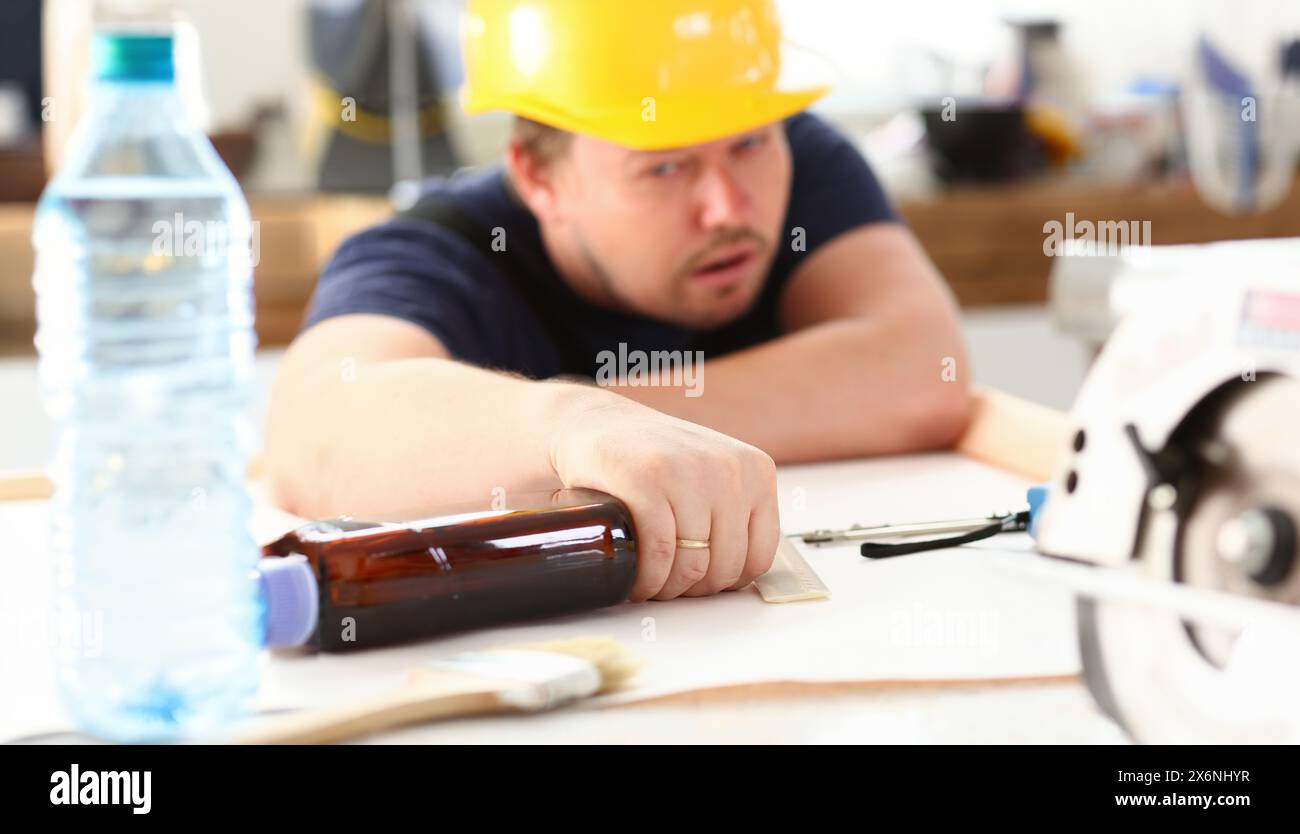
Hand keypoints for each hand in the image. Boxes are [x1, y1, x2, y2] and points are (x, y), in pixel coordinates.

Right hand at [549, 390, 779, 600]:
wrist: (596, 422)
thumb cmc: (653, 456)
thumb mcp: (712, 474)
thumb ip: (735, 513)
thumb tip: (741, 575)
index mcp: (756, 469)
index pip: (759, 555)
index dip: (727, 582)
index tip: (702, 583)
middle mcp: (729, 468)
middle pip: (726, 566)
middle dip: (694, 589)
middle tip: (671, 587)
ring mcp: (688, 472)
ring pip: (693, 565)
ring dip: (668, 589)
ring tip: (652, 586)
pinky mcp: (647, 480)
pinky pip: (659, 553)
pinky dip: (646, 578)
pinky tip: (636, 581)